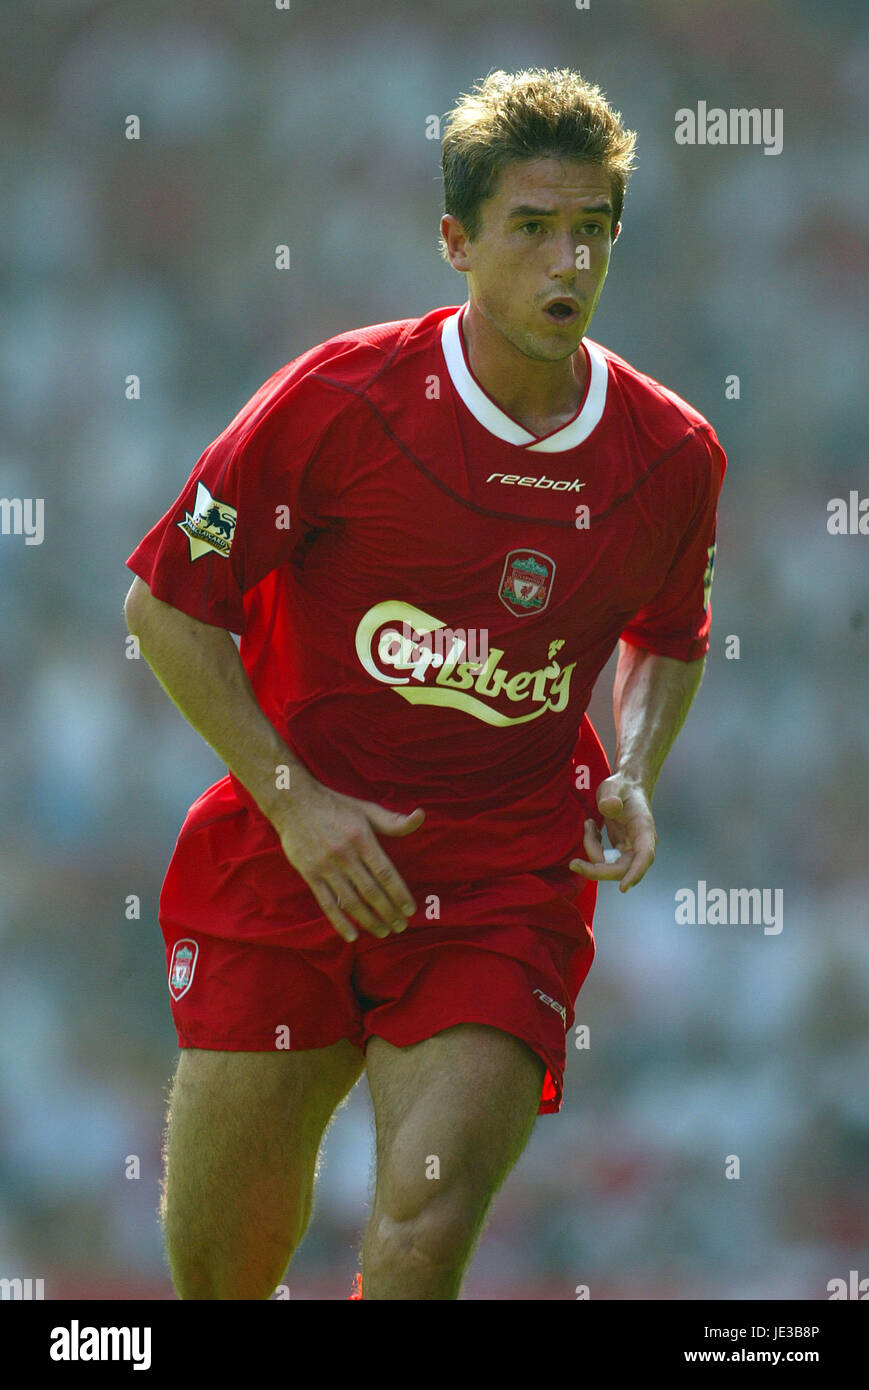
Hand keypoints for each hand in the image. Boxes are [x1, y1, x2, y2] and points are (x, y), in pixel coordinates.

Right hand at [273, 782, 424, 941]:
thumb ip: (393, 821)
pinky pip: (327, 903)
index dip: (399, 894)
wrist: (294, 803)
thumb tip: (421, 816)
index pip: (386, 873)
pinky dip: (340, 922)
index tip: (410, 910)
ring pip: (351, 901)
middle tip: (401, 927)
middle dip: (389, 912)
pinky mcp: (310, 874)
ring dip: (369, 921)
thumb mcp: (366, 809)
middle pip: (371, 891)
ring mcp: (326, 866)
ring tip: (383, 932)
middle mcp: (345, 854)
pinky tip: (352, 935)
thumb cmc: (336, 806)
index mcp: (361, 838)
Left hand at [569, 774, 656, 892]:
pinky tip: (592, 827)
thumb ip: (612, 796)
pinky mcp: (619, 851)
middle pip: (621, 869)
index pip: (644, 856)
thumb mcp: (614, 785)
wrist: (625, 786)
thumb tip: (609, 808)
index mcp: (644, 830)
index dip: (635, 873)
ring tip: (590, 824)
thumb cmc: (622, 785)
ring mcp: (630, 850)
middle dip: (596, 869)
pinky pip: (602, 859)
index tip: (623, 888)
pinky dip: (593, 846)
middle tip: (573, 864)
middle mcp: (640, 845)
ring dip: (592, 849)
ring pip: (608, 865)